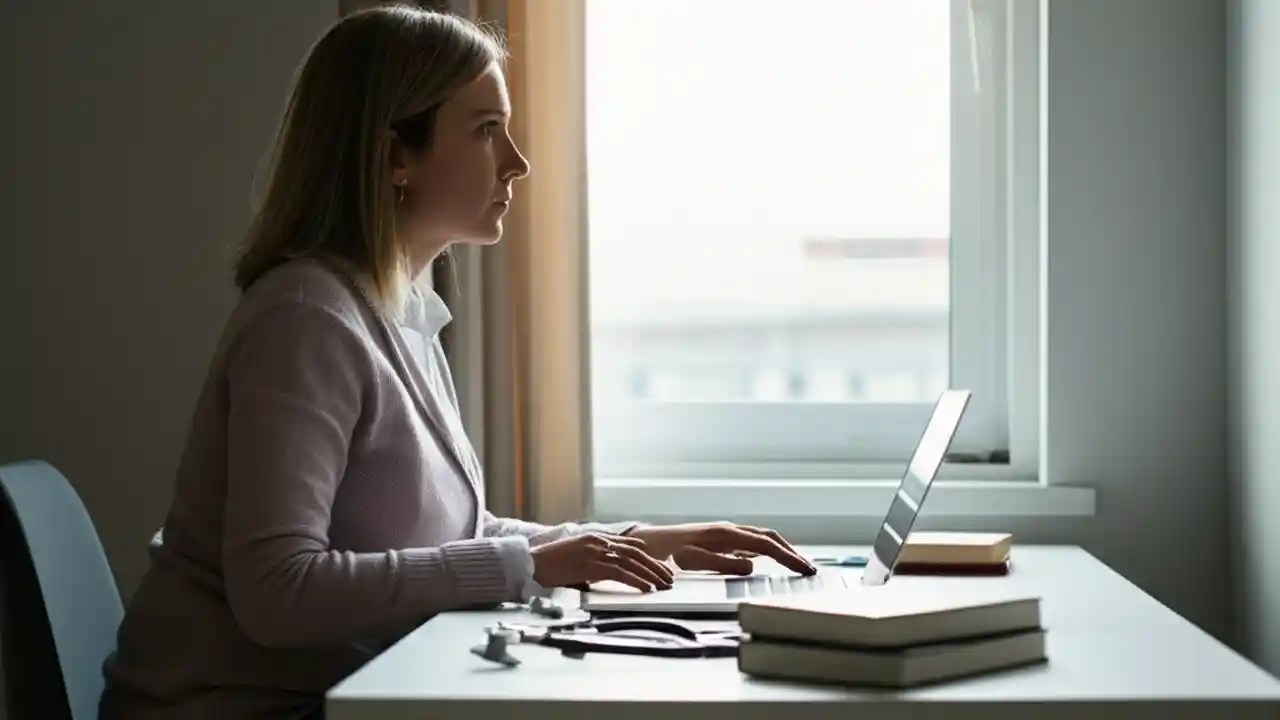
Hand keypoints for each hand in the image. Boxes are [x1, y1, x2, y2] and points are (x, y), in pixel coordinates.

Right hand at [530, 533, 674, 592]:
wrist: (531, 564)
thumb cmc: (551, 564)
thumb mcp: (577, 556)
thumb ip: (595, 559)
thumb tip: (611, 570)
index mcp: (596, 537)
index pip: (630, 544)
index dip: (648, 556)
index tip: (660, 566)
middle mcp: (599, 541)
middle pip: (636, 552)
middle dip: (655, 566)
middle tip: (669, 578)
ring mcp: (595, 552)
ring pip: (632, 562)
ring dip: (651, 574)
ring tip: (663, 585)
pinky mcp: (591, 565)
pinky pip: (620, 573)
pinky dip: (636, 581)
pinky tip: (646, 589)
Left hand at [626, 522, 816, 575]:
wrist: (655, 542)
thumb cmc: (671, 552)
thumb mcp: (693, 560)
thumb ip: (722, 563)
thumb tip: (752, 567)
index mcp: (726, 534)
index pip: (766, 544)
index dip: (787, 557)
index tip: (804, 569)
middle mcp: (731, 530)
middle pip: (770, 537)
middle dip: (792, 552)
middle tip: (810, 570)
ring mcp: (729, 534)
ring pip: (764, 538)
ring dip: (783, 550)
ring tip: (799, 566)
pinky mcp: (726, 541)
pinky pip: (754, 543)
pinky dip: (770, 550)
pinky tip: (776, 561)